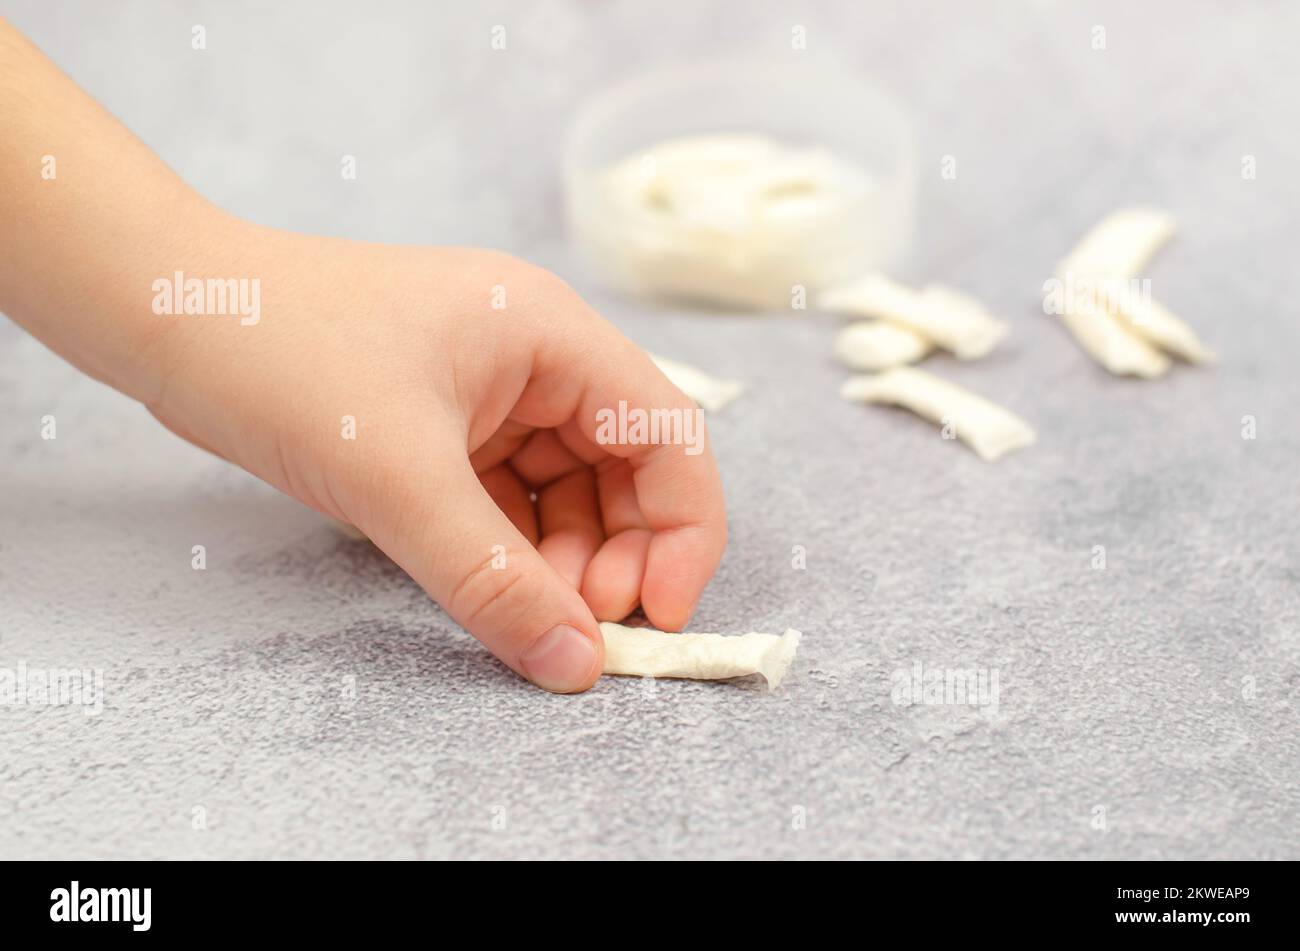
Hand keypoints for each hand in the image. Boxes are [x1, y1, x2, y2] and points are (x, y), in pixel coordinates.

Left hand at [146, 219, 727, 691]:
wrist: (166, 315)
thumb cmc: (280, 354)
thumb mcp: (396, 475)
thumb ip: (490, 576)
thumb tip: (575, 664)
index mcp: (551, 335)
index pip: (668, 432)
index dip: (683, 528)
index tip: (658, 615)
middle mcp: (537, 359)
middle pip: (625, 471)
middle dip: (617, 556)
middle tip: (579, 630)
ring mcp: (492, 394)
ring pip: (566, 494)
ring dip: (562, 562)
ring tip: (529, 615)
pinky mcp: (446, 429)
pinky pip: (508, 501)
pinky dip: (511, 551)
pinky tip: (492, 589)